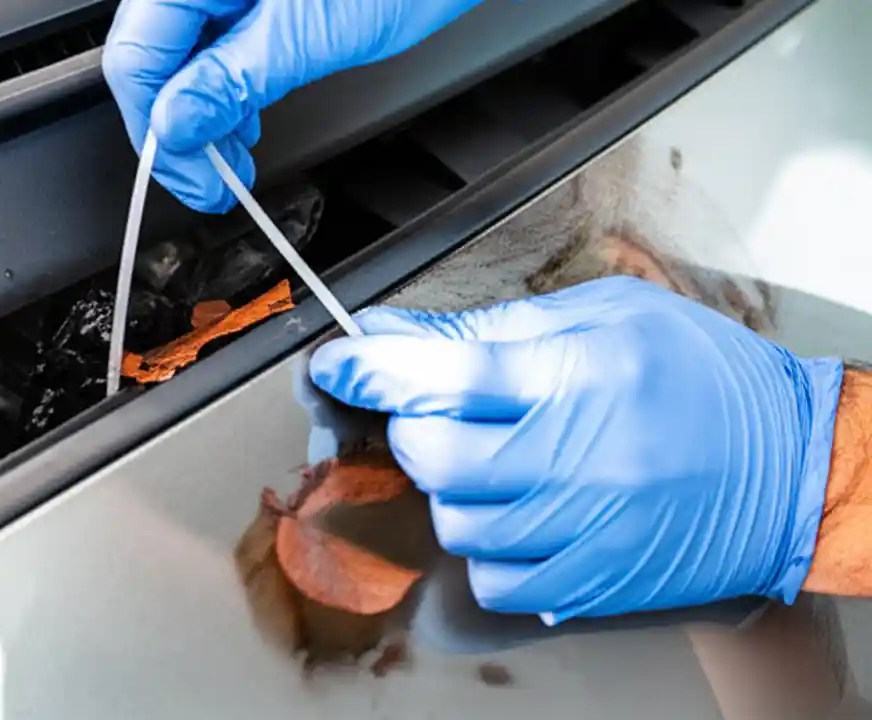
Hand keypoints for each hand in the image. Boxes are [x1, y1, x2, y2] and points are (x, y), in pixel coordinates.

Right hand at [102, 0, 482, 212]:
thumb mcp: (303, 36)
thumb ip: (228, 83)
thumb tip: (173, 128)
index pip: (134, 57)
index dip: (156, 128)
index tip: (192, 176)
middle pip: (151, 60)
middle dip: (177, 129)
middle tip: (211, 183)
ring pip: (180, 60)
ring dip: (200, 118)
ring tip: (231, 164)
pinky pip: (212, 47)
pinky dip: (223, 90)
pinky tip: (241, 122)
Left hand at [308, 276, 843, 623]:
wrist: (791, 466)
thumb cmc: (703, 377)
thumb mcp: (610, 316)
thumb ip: (500, 326)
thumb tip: (399, 336)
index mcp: (584, 375)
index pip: (448, 374)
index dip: (373, 368)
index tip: (338, 363)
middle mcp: (581, 457)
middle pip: (435, 456)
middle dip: (412, 427)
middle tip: (431, 409)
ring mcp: (587, 527)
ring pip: (456, 521)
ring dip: (449, 486)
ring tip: (493, 457)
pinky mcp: (593, 578)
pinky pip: (494, 579)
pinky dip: (486, 546)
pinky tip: (517, 511)